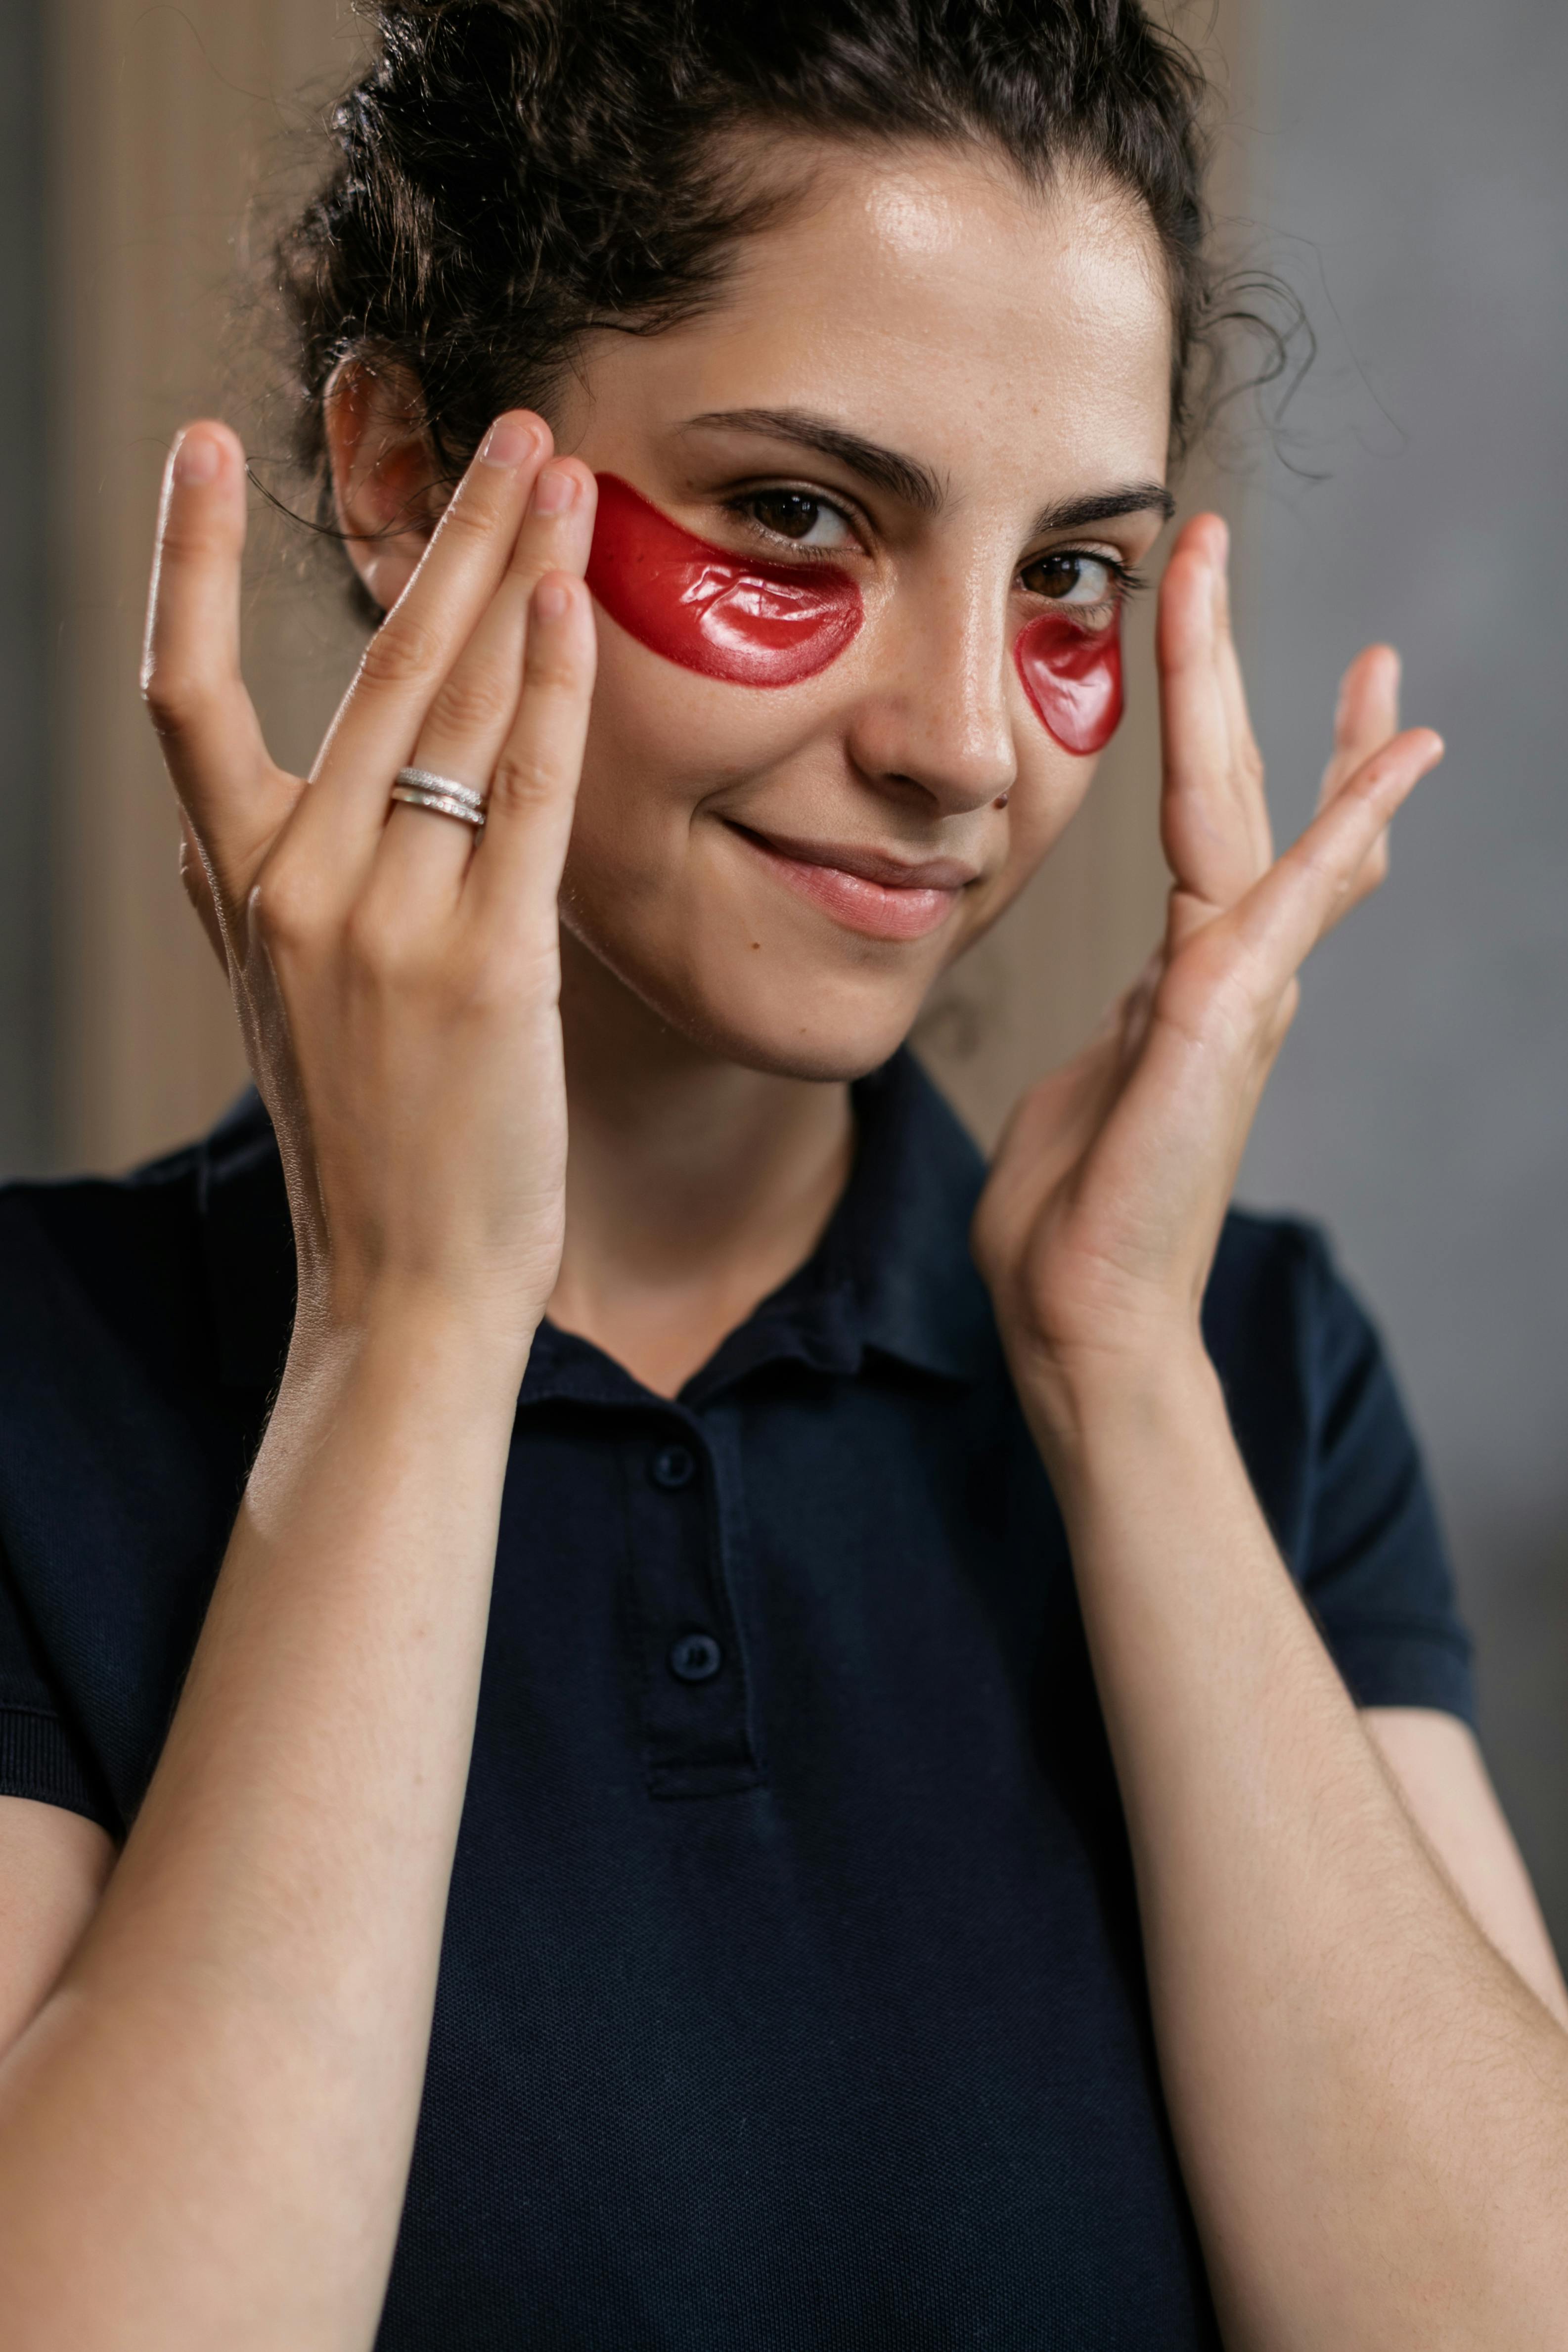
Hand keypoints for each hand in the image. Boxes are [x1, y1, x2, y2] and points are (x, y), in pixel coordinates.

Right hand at [142, 411, 597, 1360]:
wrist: (403, 1288)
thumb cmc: (359, 1146)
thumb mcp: (269, 1013)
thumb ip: (238, 909)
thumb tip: (205, 835)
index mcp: (239, 891)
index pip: (179, 697)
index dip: (181, 560)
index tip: (198, 438)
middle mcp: (296, 888)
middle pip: (365, 665)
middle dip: (442, 533)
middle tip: (506, 423)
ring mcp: (387, 922)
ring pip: (449, 708)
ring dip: (513, 575)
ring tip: (564, 475)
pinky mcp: (487, 964)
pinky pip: (518, 792)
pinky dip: (548, 691)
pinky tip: (575, 602)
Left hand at [972, 514, 1443, 1437]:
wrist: (1080, 1318)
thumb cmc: (1068, 1221)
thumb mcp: (1086, 1088)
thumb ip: (1120, 1029)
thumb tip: (1140, 1000)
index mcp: (1185, 978)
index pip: (1212, 823)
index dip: (1218, 722)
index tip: (1209, 635)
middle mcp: (1227, 971)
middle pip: (1240, 790)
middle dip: (1232, 669)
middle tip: (1219, 552)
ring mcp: (1238, 992)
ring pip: (1263, 821)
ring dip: (1291, 718)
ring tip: (1372, 655)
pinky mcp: (1228, 1016)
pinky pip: (1289, 896)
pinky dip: (1348, 825)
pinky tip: (1402, 760)